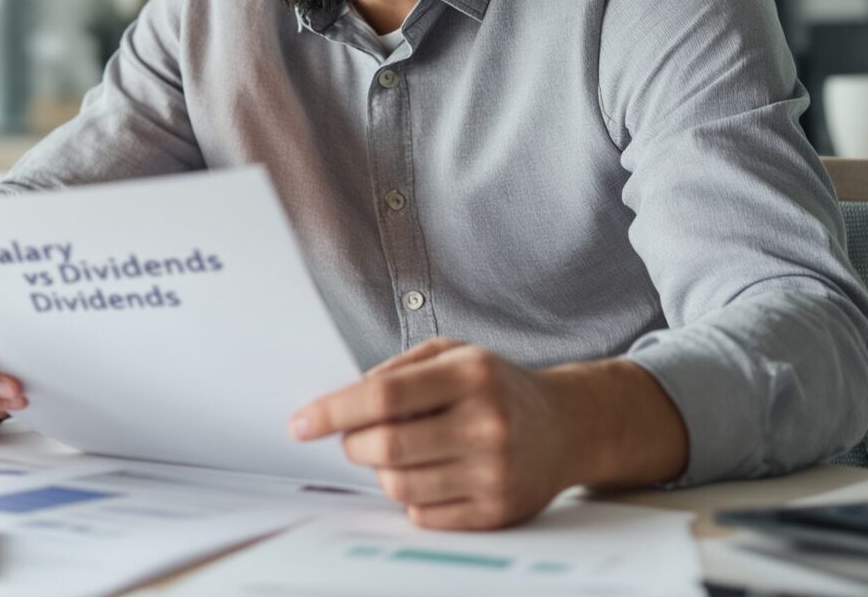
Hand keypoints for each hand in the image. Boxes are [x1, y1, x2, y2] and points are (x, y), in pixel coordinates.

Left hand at [289, 338, 586, 529]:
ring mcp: (495, 473)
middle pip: (384, 447)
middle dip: (354, 444)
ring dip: (382, 471)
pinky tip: (433, 473)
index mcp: (471, 375)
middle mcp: (487, 424)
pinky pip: (422, 515)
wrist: (568, 427)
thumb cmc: (496, 386)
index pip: (383, 397)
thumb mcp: (454, 353)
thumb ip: (397, 369)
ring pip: (398, 486)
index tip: (299, 424)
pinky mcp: (497, 513)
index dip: (332, 411)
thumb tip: (343, 400)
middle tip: (360, 436)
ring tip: (403, 451)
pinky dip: (412, 496)